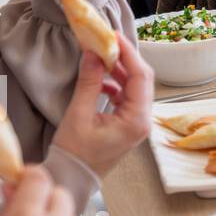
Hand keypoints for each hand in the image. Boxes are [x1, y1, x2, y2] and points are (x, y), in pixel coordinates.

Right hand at [52, 32, 152, 178]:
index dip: (129, 53)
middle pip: (142, 80)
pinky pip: (127, 97)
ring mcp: (137, 122)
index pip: (140, 77)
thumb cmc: (74, 154)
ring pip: (135, 87)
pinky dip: (116, 84)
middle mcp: (142, 120)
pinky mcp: (128, 124)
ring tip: (101, 56)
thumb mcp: (79, 115)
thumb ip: (89, 82)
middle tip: (108, 41)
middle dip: (126, 58)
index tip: (114, 36)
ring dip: (120, 70)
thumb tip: (92, 53)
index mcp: (136, 119)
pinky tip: (100, 79)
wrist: (72, 179)